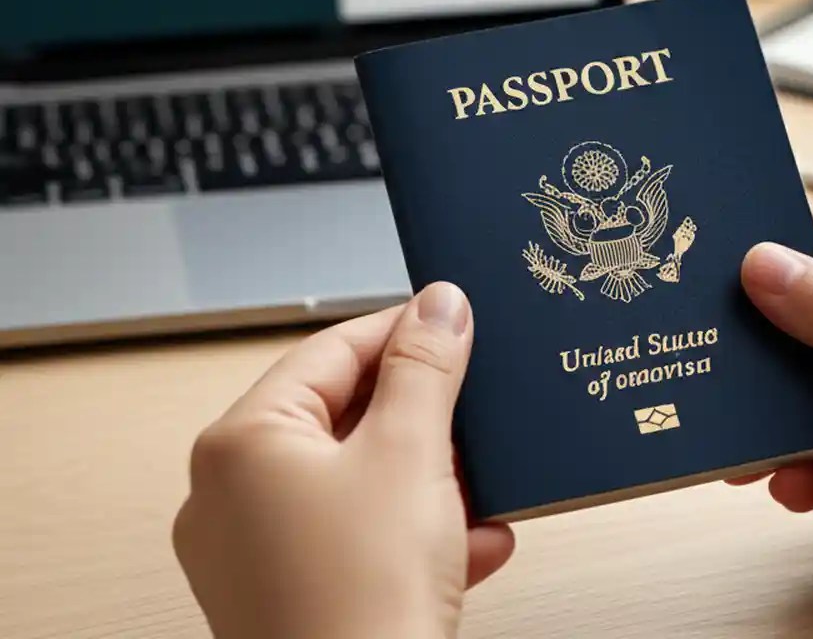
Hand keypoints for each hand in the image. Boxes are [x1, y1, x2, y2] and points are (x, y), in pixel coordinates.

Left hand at [173, 284, 513, 638]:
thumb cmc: (360, 603)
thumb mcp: (411, 455)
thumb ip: (426, 368)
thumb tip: (438, 305)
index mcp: (242, 444)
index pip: (328, 351)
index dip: (400, 329)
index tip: (453, 319)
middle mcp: (232, 496)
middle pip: (344, 418)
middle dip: (425, 421)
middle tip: (476, 408)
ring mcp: (257, 553)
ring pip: (359, 484)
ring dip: (432, 482)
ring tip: (483, 487)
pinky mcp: (293, 595)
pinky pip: (360, 540)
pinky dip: (417, 534)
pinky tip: (476, 544)